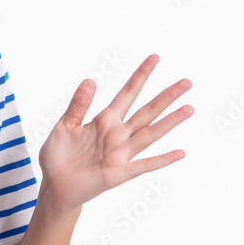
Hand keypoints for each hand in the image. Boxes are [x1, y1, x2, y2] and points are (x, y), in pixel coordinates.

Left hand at [38, 54, 192, 215]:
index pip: (127, 93)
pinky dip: (162, 159)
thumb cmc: (58, 156)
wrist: (54, 186)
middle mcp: (117, 134)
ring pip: (150, 134)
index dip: (141, 76)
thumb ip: (78, 105)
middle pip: (147, 111)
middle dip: (166, 96)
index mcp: (104, 120)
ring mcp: (121, 154)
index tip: (155, 58)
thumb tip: (90, 80)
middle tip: (187, 82)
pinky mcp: (119, 173)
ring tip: (189, 108)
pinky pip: (144, 165)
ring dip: (170, 122)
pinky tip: (180, 152)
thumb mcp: (64, 126)